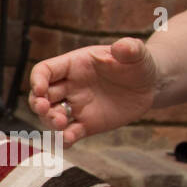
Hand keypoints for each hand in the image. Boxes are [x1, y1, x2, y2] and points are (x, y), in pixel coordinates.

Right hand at [28, 37, 158, 146]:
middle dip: (38, 104)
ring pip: (51, 116)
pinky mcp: (85, 125)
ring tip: (61, 124)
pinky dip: (65, 139)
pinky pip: (69, 133)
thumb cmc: (138, 64)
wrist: (150, 86)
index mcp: (74, 66)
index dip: (37, 79)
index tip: (40, 89)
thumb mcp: (136, 53)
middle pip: (41, 96)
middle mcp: (69, 87)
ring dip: (50, 122)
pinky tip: (68, 139)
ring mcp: (76, 107)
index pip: (44, 70)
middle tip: (45, 109)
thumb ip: (130, 48)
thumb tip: (123, 46)